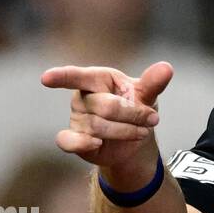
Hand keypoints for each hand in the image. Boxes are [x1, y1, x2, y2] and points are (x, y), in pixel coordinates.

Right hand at [41, 60, 172, 181]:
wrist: (136, 139)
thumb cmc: (137, 109)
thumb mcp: (147, 95)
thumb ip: (153, 83)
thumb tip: (167, 68)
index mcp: (95, 79)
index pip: (77, 76)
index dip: (62, 77)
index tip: (46, 79)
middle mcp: (81, 97)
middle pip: (105, 106)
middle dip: (133, 115)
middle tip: (152, 120)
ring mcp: (77, 119)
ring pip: (98, 127)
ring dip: (127, 131)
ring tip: (141, 132)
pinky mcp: (75, 139)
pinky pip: (68, 141)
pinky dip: (81, 143)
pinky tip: (97, 143)